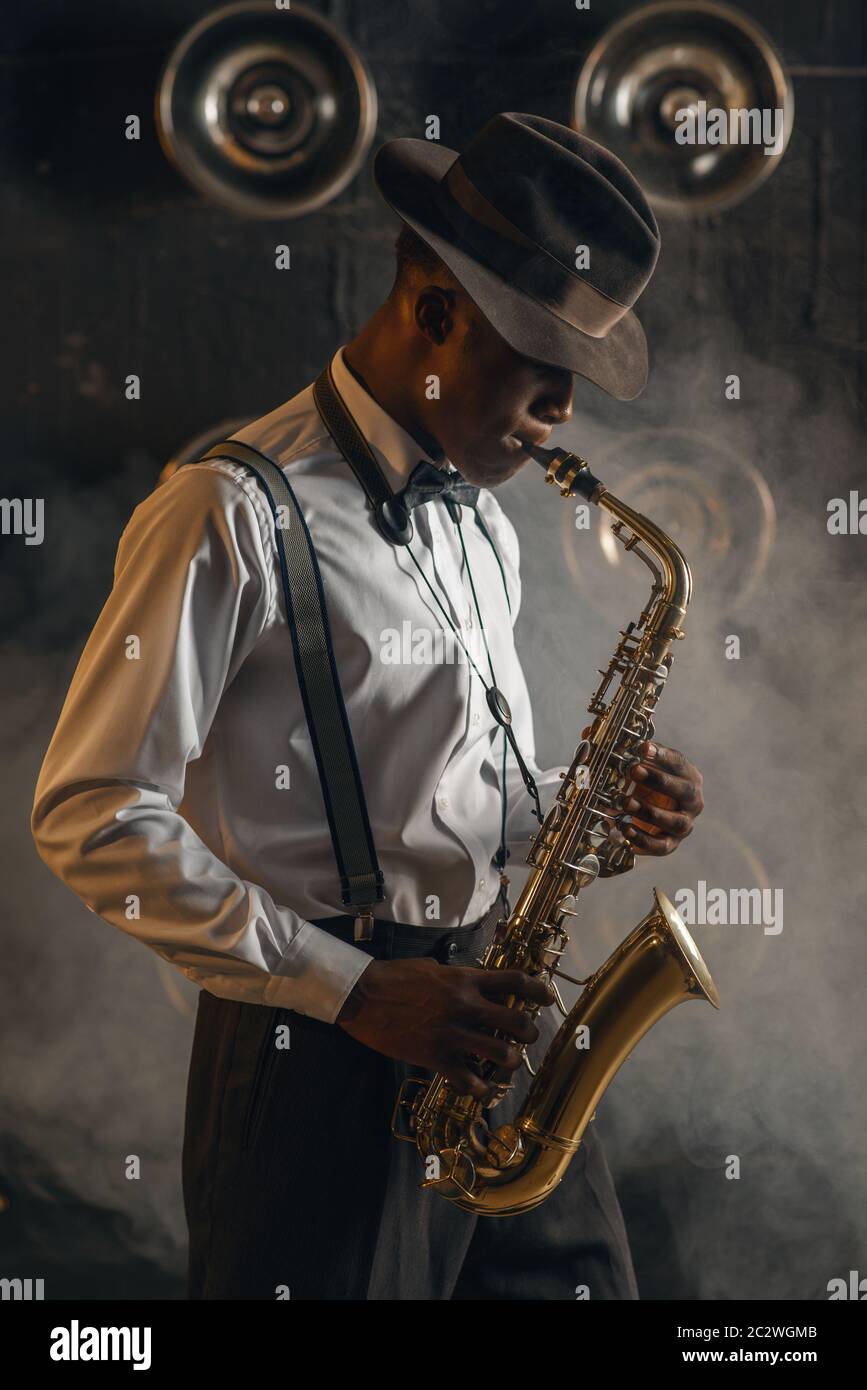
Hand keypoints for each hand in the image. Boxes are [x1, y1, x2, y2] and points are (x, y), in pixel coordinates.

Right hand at [336, 957, 553, 1099]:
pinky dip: (480, 1088)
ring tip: (506, 1062)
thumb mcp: (430, 967)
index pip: (514, 981)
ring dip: (510, 1061)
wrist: (362, 996)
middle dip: (529, 1032)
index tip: (546, 998)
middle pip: (518, 1022)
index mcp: (465, 980)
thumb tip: (469, 981)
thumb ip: (455, 976)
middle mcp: (465, 1006)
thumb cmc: (393, 977)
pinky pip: (470, 1081)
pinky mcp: (436, 1057)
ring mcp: (452, 1033)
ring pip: (502, 1054)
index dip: (538, 989)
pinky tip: (481, 1088)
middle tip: (526, 1036)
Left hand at [612, 739, 703, 856]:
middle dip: (658, 780)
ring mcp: (684, 823)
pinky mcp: (671, 843)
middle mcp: (692, 799)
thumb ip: (615, 750)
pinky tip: (625, 831)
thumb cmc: (644, 785)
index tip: (642, 748)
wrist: (648, 813)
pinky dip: (643, 840)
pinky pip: (661, 846)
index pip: (679, 762)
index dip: (661, 755)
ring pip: (675, 821)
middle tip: (633, 771)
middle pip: (684, 790)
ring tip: (625, 802)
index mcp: (687, 774)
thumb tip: (588, 731)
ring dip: (649, 812)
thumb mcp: (635, 766)